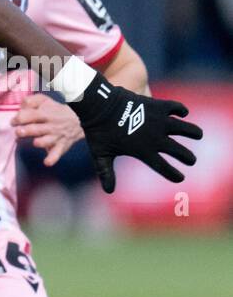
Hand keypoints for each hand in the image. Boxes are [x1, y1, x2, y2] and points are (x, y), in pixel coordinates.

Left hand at [12, 93, 83, 165]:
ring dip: (38, 142)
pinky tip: (46, 162)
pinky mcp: (60, 147)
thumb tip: (20, 107)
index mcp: (44, 114)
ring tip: (35, 142)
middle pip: (35, 129)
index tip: (14, 122)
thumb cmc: (54, 111)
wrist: (79, 120)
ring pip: (45, 141)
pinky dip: (52, 159)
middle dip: (24, 131)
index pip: (29, 115)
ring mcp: (55, 137)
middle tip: (19, 132)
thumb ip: (30, 101)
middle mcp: (49, 126)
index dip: (18, 118)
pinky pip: (56, 154)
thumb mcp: (44, 100)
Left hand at [70, 76, 201, 192]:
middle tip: (191, 160)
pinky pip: (175, 107)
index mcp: (143, 151)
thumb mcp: (100, 154)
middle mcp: (154, 137)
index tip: (180, 178)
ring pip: (183, 128)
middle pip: (178, 150)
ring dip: (193, 132)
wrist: (99, 105)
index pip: (163, 167)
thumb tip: (109, 191)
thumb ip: (106, 172)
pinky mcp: (157, 105)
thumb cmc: (98, 131)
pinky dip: (181, 110)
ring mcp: (158, 120)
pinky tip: (183, 113)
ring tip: (198, 135)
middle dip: (187, 157)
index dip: (173, 174)